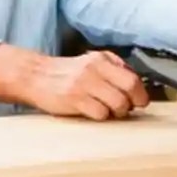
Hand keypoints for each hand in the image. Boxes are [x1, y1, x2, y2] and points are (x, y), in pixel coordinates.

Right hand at [25, 51, 149, 120]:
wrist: (35, 76)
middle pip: (130, 88)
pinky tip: (93, 112)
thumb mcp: (92, 61)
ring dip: (118, 112)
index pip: (133, 77)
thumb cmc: (67, 73)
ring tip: (109, 111)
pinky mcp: (74, 99)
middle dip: (134, 103)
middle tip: (129, 109)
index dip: (141, 93)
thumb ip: (114, 67)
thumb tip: (136, 81)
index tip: (139, 101)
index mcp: (102, 59)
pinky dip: (101, 116)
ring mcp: (84, 84)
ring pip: (118, 103)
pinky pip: (100, 113)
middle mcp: (95, 68)